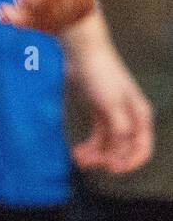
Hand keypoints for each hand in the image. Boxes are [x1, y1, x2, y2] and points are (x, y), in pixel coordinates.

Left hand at [65, 37, 153, 173]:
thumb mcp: (112, 104)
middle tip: (86, 164)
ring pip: (109, 145)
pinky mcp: (99, 112)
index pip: (142, 149)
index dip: (129, 162)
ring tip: (77, 158)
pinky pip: (98, 136)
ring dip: (95, 155)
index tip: (111, 169)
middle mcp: (130, 118)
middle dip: (106, 159)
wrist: (82, 51)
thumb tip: (121, 152)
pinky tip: (78, 151)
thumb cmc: (101, 74)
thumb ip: (120, 130)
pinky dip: (89, 146)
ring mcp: (114, 115)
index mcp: (140, 116)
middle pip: (123, 149)